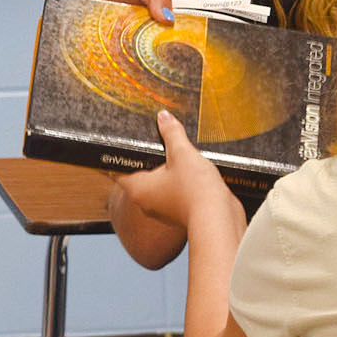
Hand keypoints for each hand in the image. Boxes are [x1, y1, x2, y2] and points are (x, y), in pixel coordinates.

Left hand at [110, 110, 238, 228]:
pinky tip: (191, 170)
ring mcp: (163, 208)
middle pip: (140, 173)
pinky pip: (175, 191)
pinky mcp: (180, 211)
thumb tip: (163, 117)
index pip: (117, 169)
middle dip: (148, 157)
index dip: (117, 155)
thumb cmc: (195, 192)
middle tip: (154, 141)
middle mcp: (145, 201)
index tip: (118, 144)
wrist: (220, 219)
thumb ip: (171, 133)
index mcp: (137, 188)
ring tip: (178, 155)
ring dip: (166, 169)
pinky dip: (180, 180)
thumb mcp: (182, 153)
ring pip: (159, 182)